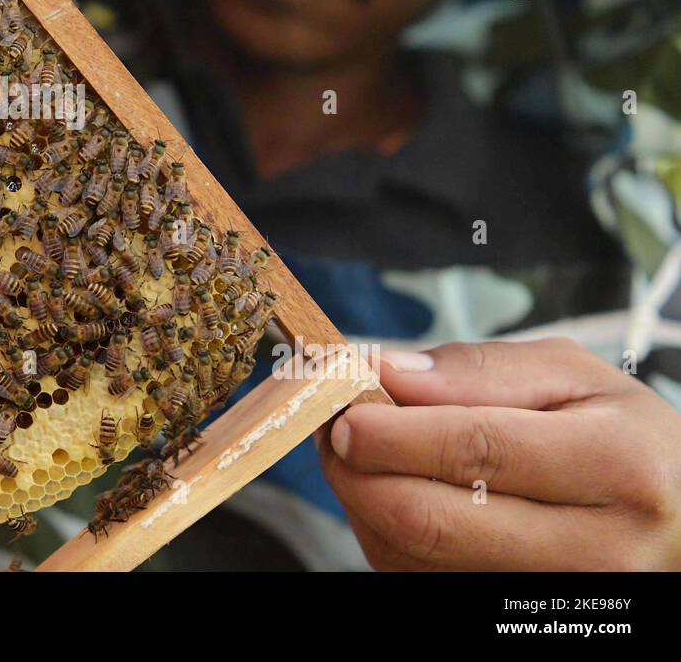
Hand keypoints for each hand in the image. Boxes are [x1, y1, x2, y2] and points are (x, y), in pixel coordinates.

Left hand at [315, 338, 680, 569]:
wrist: (674, 516)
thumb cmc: (620, 439)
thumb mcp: (573, 376)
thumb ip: (478, 368)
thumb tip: (389, 371)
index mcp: (614, 469)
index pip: (473, 451)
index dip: (390, 429)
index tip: (344, 402)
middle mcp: (591, 550)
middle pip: (428, 519)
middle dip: (356, 467)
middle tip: (336, 424)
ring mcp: (549, 597)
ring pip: (409, 555)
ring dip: (361, 498)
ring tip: (366, 450)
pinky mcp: (505, 615)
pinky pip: (412, 576)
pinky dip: (383, 529)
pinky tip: (395, 490)